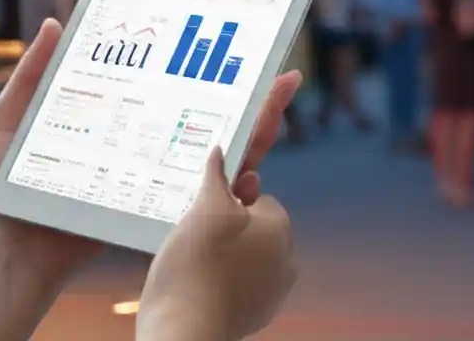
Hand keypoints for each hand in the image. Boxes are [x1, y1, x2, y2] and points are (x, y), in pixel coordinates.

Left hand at [0, 18, 302, 283]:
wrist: (4, 249)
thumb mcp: (8, 120)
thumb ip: (31, 76)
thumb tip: (53, 24)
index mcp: (110, 120)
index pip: (160, 88)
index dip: (195, 66)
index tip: (229, 38)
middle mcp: (136, 147)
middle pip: (200, 118)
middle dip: (247, 98)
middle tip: (281, 75)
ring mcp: (146, 181)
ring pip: (211, 157)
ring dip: (252, 135)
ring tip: (277, 109)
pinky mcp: (148, 211)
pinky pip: (196, 198)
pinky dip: (229, 185)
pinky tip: (251, 167)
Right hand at [136, 148, 296, 340]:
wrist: (186, 326)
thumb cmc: (195, 262)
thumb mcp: (202, 208)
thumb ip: (216, 177)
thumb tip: (221, 151)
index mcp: (279, 227)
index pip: (258, 198)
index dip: (229, 199)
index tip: (204, 209)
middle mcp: (286, 258)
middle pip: (255, 228)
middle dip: (229, 227)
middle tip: (196, 233)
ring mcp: (275, 291)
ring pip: (248, 257)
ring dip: (227, 254)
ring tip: (195, 260)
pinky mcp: (258, 313)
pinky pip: (243, 285)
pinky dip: (225, 281)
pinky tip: (200, 283)